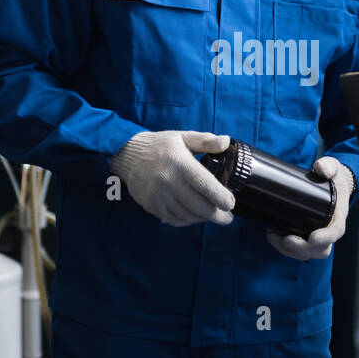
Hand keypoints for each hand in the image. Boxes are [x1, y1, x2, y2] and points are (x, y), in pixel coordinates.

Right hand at [110, 130, 235, 226]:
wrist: (127, 154)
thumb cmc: (159, 145)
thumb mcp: (183, 137)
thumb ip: (205, 141)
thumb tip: (226, 142)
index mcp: (180, 163)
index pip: (205, 184)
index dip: (221, 197)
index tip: (231, 203)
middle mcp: (168, 181)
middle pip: (199, 206)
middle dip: (217, 215)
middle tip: (227, 218)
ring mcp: (159, 195)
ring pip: (187, 215)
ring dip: (203, 218)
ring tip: (212, 216)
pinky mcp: (151, 205)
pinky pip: (173, 219)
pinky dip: (187, 221)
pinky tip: (194, 216)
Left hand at [266, 157, 354, 260]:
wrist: (333, 183)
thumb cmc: (333, 177)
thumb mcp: (333, 167)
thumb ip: (328, 165)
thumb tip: (320, 168)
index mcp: (339, 215)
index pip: (336, 231)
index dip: (326, 238)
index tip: (313, 237)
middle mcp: (330, 229)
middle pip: (321, 250)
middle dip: (302, 248)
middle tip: (285, 239)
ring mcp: (318, 235)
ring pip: (308, 253)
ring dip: (289, 250)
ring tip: (273, 236)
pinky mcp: (306, 235)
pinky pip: (298, 250)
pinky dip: (284, 247)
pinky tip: (272, 235)